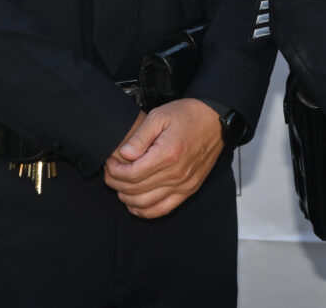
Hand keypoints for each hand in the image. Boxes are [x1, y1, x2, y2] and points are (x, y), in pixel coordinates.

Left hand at [102, 98, 224, 217]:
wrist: (215, 120)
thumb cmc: (188, 115)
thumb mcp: (159, 116)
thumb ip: (139, 136)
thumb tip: (124, 154)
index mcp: (168, 154)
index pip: (131, 174)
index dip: (115, 171)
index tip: (110, 163)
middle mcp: (176, 174)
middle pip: (135, 190)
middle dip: (116, 183)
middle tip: (111, 172)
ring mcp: (184, 184)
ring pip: (145, 204)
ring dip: (127, 198)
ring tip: (121, 184)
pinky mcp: (189, 190)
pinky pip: (163, 209)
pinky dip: (145, 210)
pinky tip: (135, 202)